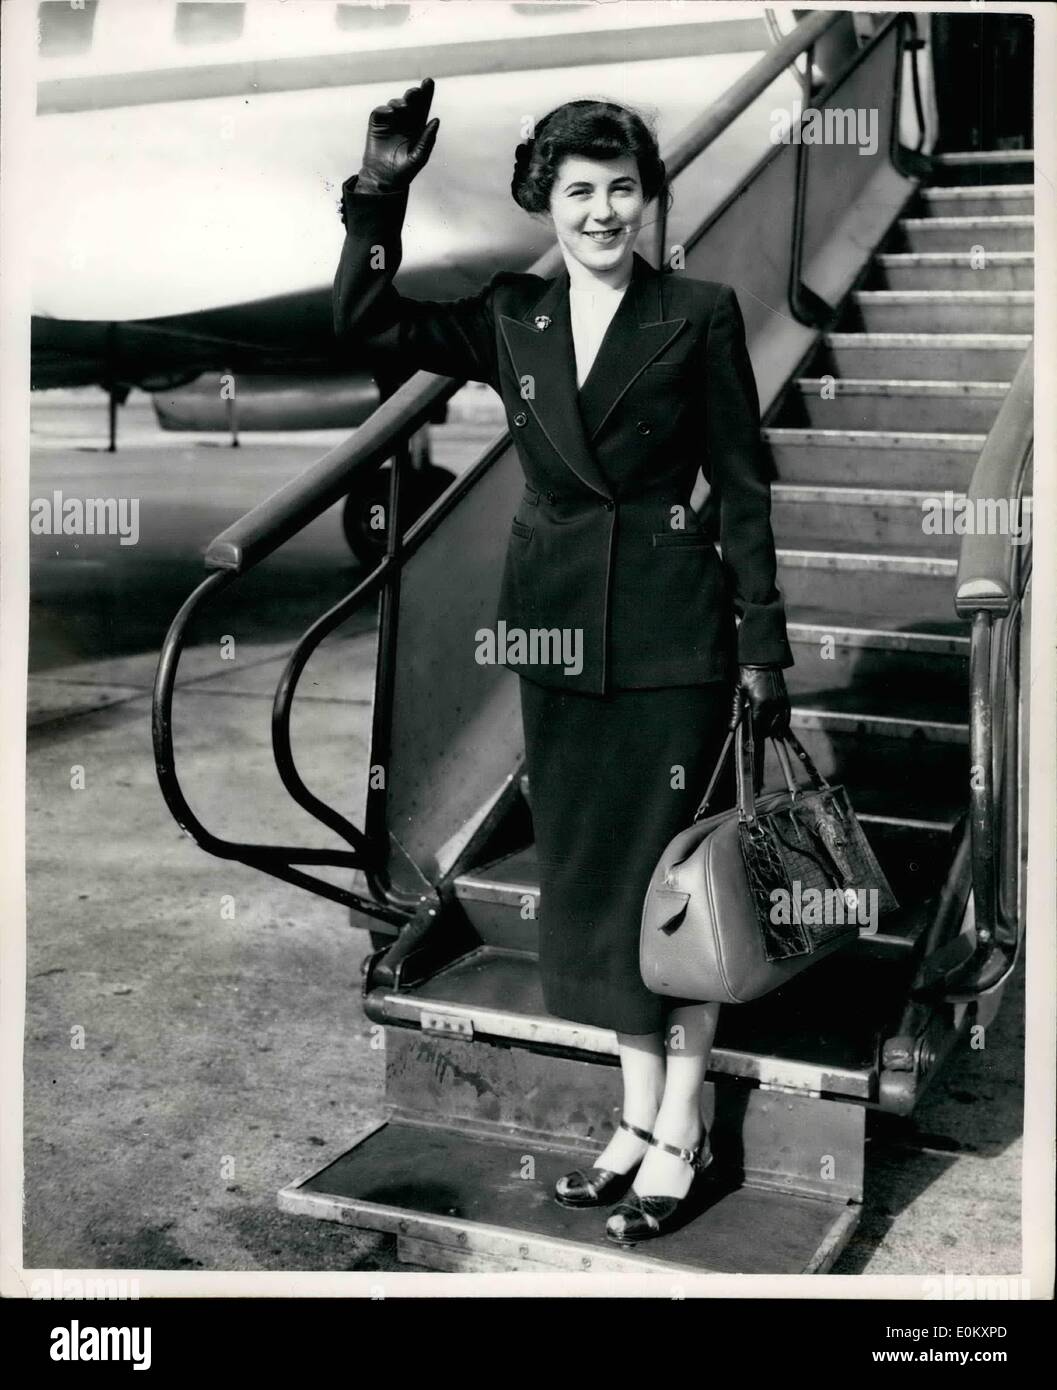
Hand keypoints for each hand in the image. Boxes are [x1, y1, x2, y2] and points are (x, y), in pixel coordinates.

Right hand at [357, 77, 439, 193]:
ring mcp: (390, 121)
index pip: (423, 107)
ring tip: (403, 108)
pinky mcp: (377, 124)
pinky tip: (390, 113)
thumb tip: (436, 120)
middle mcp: (404, 121)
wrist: (384, 179)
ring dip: (399, 103)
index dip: (426, 93)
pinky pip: (380, 111)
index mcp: (417, 127)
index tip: (429, 82)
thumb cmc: (404, 171)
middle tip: (415, 93)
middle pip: (410, 102)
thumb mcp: (419, 156)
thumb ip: (428, 139)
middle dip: (413, 94)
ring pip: (395, 103)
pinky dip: (385, 109)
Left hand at [738, 664, 790, 743]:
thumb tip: (732, 728)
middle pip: (770, 728)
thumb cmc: (747, 674)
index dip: (754, 735)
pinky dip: (782, 723)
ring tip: (764, 731)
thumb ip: (736, 711)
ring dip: (773, 730)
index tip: (749, 740)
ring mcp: (781, 701)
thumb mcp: (738, 691)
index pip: (758, 727)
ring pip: (780, 724)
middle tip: (755, 734)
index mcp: (760, 704)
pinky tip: (776, 726)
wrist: (762, 659)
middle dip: (763, 733)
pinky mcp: (785, 698)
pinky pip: (786, 716)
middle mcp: (773, 704)